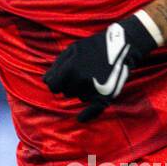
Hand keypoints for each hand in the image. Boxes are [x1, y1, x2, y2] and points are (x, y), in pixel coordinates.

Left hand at [43, 12, 161, 122]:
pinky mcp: (105, 96)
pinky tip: (80, 119)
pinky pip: (92, 111)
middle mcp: (80, 81)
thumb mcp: (72, 49)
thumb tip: (44, 81)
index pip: (52, 85)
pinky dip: (86, 116)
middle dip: (70, 85)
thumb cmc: (94, 47)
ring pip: (79, 97)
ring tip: (93, 77)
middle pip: (65, 92)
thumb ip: (56, 65)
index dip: (56, 82)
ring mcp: (93, 90)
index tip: (61, 79)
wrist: (122, 46)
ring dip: (82, 91)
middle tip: (82, 73)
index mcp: (70, 69)